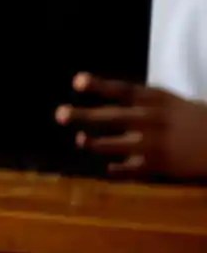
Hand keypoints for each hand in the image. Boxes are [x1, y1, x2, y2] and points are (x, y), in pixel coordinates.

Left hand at [57, 73, 206, 180]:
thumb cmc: (192, 118)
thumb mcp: (169, 102)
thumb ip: (140, 104)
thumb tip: (107, 108)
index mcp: (155, 100)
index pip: (122, 90)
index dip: (99, 85)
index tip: (76, 81)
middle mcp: (152, 120)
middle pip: (112, 117)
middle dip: (83, 116)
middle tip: (59, 114)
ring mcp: (155, 144)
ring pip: (116, 145)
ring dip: (94, 143)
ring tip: (81, 140)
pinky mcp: (159, 166)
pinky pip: (131, 170)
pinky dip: (117, 171)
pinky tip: (108, 170)